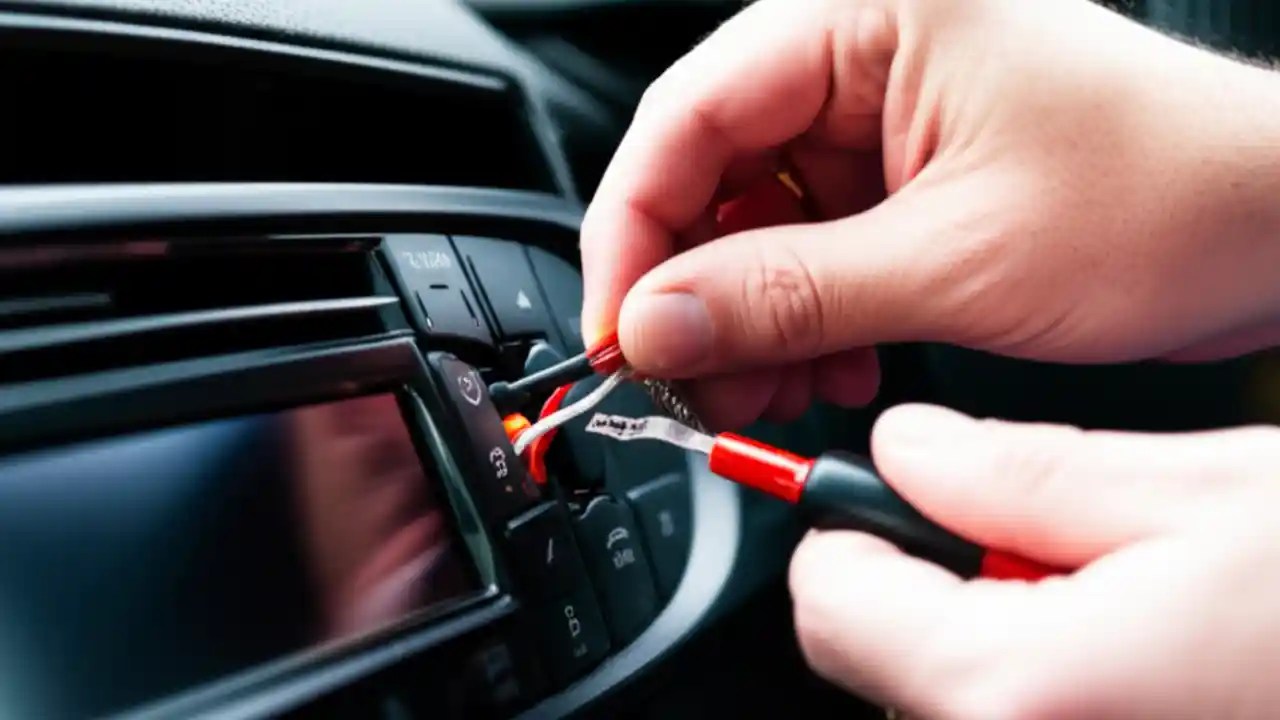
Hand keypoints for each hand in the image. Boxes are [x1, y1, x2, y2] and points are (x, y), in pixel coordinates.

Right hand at [580, 0, 1279, 428]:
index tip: (620, 333)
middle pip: (709, 174)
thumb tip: (657, 324)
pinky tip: (825, 368)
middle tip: (692, 386)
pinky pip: (809, 246)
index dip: (635, 237)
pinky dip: (802, 317)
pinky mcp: (901, 174)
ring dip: (748, 320)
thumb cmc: (1167, 197)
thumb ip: (786, 296)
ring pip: (753, 222)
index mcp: (862, 16)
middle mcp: (859, 52)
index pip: (686, 118)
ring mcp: (879, 115)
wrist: (1276, 228)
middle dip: (695, 295)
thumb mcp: (952, 262)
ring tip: (768, 396)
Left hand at [790, 403, 1279, 719]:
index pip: (830, 606)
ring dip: (1001, 638)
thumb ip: (1017, 475)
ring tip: (1124, 597)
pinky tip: (1149, 651)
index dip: (851, 536)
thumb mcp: (1196, 492)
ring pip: (951, 701)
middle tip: (1039, 539)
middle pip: (881, 664)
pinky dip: (1053, 685)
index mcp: (1022, 691)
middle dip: (928, 589)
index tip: (898, 497)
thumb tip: (907, 452)